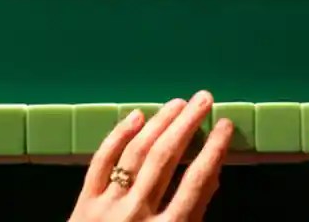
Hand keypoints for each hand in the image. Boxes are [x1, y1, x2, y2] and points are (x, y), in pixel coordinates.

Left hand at [69, 91, 231, 221]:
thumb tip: (213, 177)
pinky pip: (101, 162)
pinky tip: (136, 117)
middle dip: (187, 124)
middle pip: (166, 159)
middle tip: (204, 99)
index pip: (197, 181)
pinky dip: (118, 136)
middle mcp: (138, 215)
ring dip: (159, 123)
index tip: (225, 125)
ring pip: (135, 154)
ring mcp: (108, 207)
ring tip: (178, 103)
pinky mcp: (83, 205)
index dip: (213, 149)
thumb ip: (195, 216)